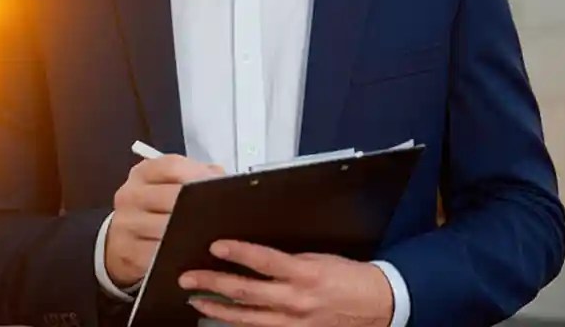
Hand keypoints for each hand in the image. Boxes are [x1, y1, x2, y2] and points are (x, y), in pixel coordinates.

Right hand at [104, 154, 224, 287]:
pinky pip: (158, 254)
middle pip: (172, 197)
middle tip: (224, 214)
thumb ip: (195, 176)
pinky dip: (178, 254)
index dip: (198, 174)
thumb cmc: (156, 207)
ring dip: (192, 233)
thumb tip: (222, 179)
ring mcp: (126, 224)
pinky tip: (194, 253)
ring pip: (166, 228)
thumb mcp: (169, 184)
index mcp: (143, 173)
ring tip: (214, 235)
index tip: (218, 184)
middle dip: (200, 207)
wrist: (122, 238)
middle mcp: (130, 195)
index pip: (171, 167)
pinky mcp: (127, 251)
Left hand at [178, 240, 393, 326]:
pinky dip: (237, 324)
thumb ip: (286, 260)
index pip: (263, 261)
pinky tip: (222, 318)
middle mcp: (295, 301)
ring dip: (216, 309)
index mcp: (303, 274)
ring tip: (195, 300)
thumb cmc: (348, 278)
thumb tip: (253, 255)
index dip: (237, 253)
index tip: (215, 246)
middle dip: (212, 284)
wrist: (376, 306)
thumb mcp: (318, 259)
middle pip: (244, 292)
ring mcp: (292, 323)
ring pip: (244, 317)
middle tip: (188, 277)